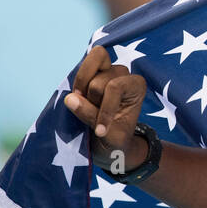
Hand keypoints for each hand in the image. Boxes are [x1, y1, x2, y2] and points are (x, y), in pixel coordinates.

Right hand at [63, 45, 147, 173]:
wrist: (110, 138)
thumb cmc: (116, 136)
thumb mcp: (110, 135)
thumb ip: (91, 117)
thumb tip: (70, 98)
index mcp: (136, 86)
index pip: (115, 88)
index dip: (104, 109)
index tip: (100, 132)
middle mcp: (123, 74)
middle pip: (97, 84)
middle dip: (92, 103)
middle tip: (98, 115)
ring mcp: (107, 70)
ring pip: (86, 77)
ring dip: (83, 94)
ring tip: (90, 106)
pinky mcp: (93, 72)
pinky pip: (81, 69)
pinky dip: (78, 84)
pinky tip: (81, 97)